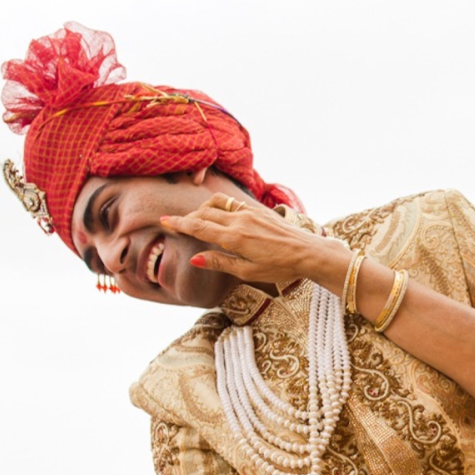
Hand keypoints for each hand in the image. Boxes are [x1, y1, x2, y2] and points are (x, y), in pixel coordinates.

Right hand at [161, 195, 347, 289]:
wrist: (310, 252)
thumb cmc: (281, 267)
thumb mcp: (249, 271)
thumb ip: (221, 262)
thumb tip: (195, 258)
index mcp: (235, 237)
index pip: (199, 226)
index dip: (179, 223)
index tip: (164, 221)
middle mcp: (240, 220)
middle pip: (205, 213)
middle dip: (188, 217)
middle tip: (176, 223)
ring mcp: (251, 212)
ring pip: (218, 204)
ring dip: (203, 209)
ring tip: (196, 218)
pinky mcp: (260, 210)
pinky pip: (233, 203)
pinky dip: (219, 206)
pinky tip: (219, 214)